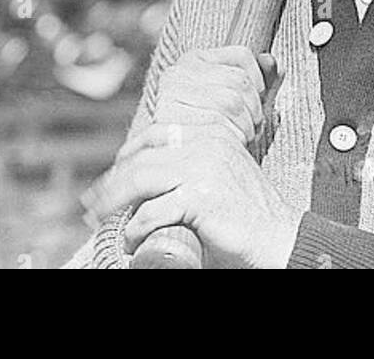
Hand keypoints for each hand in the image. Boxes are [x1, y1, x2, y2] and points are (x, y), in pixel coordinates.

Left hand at [104, 121, 302, 268]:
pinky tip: (133, 240)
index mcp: (212, 132)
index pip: (156, 131)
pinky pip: (152, 211)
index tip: (113, 173)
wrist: (279, 238)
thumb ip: (191, 166)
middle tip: (94, 203)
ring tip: (102, 220)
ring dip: (114, 202)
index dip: (129, 152)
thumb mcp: (219, 175)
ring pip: (140, 177)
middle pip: (142, 154)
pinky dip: (136, 229)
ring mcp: (204, 168)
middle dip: (112, 180)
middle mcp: (207, 142)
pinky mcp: (201, 198)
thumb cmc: (247, 215)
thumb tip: (148, 177)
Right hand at [154, 46, 276, 144]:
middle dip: (254, 111)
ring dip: (245, 129)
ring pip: (231, 101)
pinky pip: (217, 126)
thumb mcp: (244, 106)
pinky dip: (231, 140)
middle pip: (240, 81)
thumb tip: (269, 60)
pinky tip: (226, 148)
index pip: (243, 55)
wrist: (186, 177)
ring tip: (238, 140)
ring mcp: (169, 98)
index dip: (259, 82)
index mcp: (193, 61)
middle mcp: (176, 74)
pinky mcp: (167, 124)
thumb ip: (260, 81)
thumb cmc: (218, 139)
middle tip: (248, 130)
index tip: (254, 103)